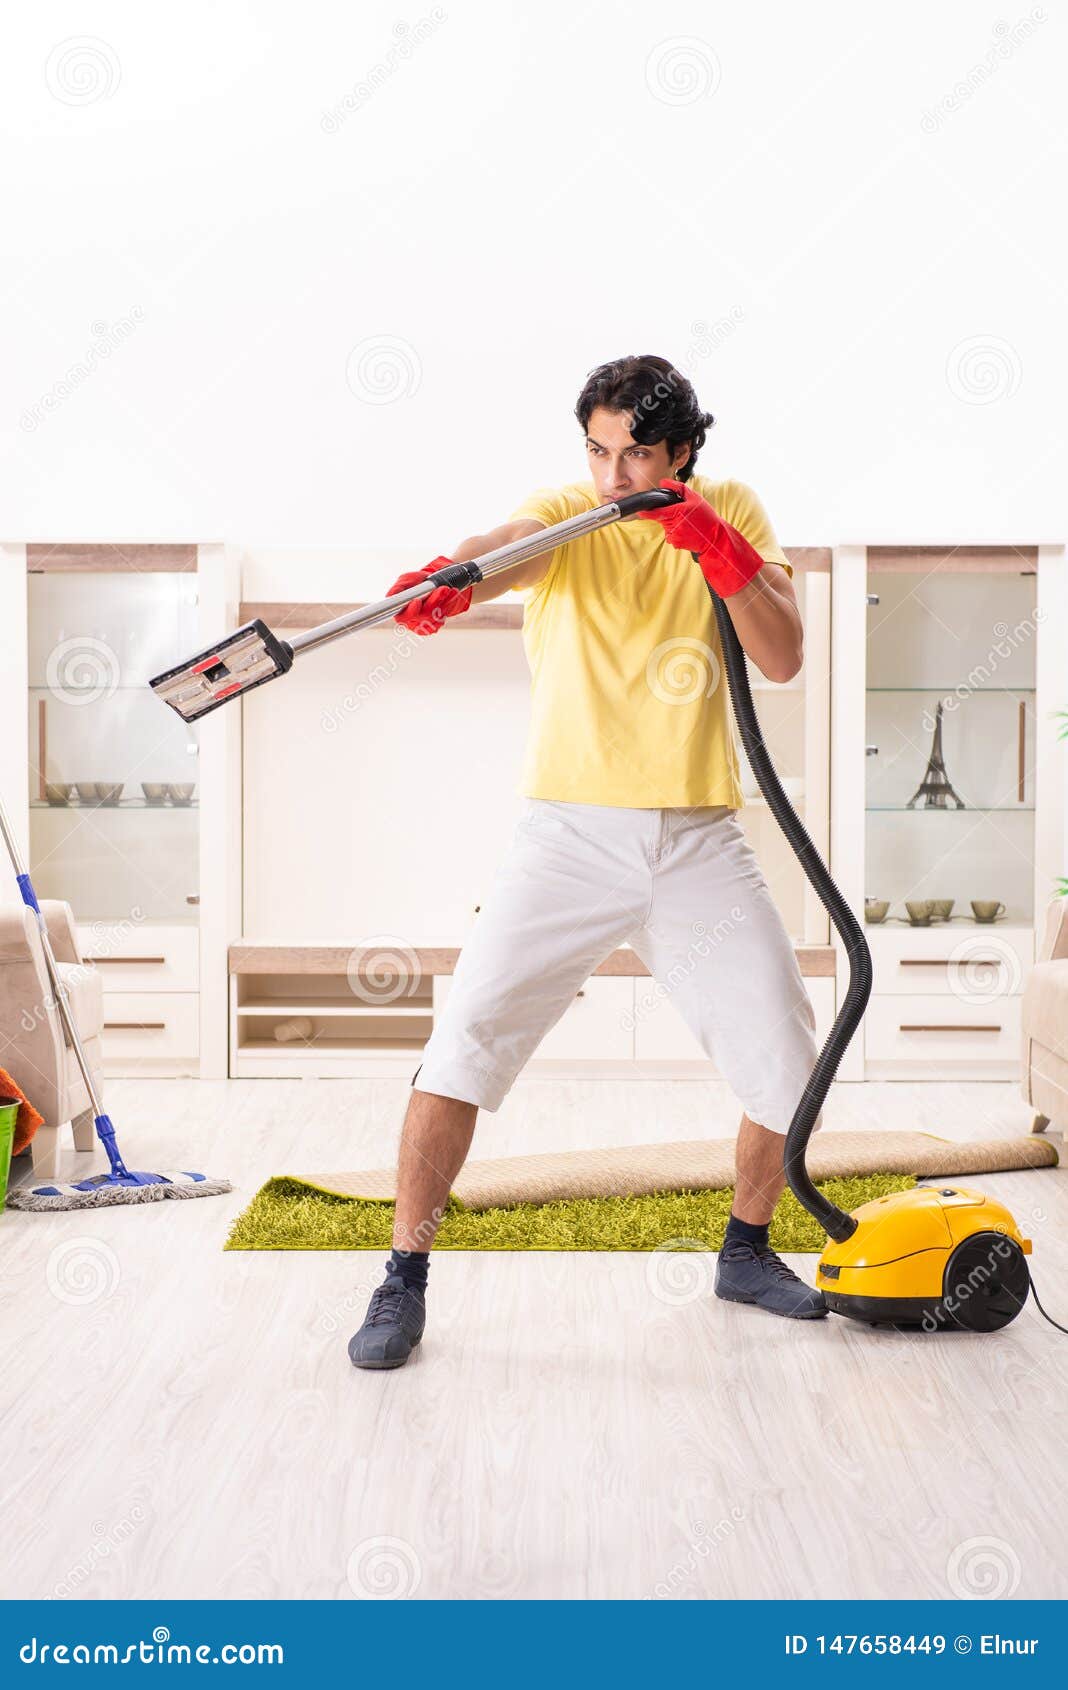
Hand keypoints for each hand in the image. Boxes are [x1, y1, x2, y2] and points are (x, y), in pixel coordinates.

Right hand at [386, 557, 471, 635]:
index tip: (417, 601)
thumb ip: (397, 589)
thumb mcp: (405, 580)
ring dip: (444, 601)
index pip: (403, 617)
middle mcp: (410, 622)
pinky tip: (449, 596)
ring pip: (436, 617)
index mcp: (400, 612)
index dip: (411, 611)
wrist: (431, 585)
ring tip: (447, 589)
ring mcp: (423, 625)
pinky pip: (443, 618)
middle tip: (442, 589)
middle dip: (434, 601)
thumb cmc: (415, 583)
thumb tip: (390, 596)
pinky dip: (448, 605)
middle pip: (424, 616)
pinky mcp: (435, 625)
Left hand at [639, 478, 764, 597]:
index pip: (657, 512)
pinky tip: (687, 531)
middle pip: (661, 518)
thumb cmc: (706, 517)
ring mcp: (674, 535)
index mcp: (678, 512)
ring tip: (688, 524)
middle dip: (668, 515)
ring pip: (666, 527)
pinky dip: (676, 532)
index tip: (640, 511)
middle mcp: (674, 525)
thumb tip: (663, 482)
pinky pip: (670, 535)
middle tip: (683, 514)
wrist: (715, 538)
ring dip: (673, 524)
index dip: (647, 512)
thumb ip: (678, 488)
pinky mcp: (675, 543)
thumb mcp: (695, 497)